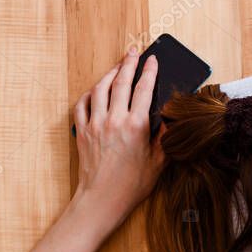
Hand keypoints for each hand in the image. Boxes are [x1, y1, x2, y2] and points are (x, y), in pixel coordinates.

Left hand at [71, 47, 163, 224]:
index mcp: (135, 126)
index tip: (153, 59)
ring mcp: (95, 124)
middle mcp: (114, 120)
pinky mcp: (82, 131)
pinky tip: (95, 91)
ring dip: (109, 74)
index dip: (149, 71)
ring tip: (117, 66)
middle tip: (134, 52)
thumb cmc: (131, 185)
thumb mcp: (158, 162)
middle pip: (120, 82)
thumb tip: (169, 118)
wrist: (102, 199)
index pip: (144, 89)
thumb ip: (165, 137)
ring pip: (100, 88)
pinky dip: (89, 94)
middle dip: (128, 63)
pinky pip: (82, 104)